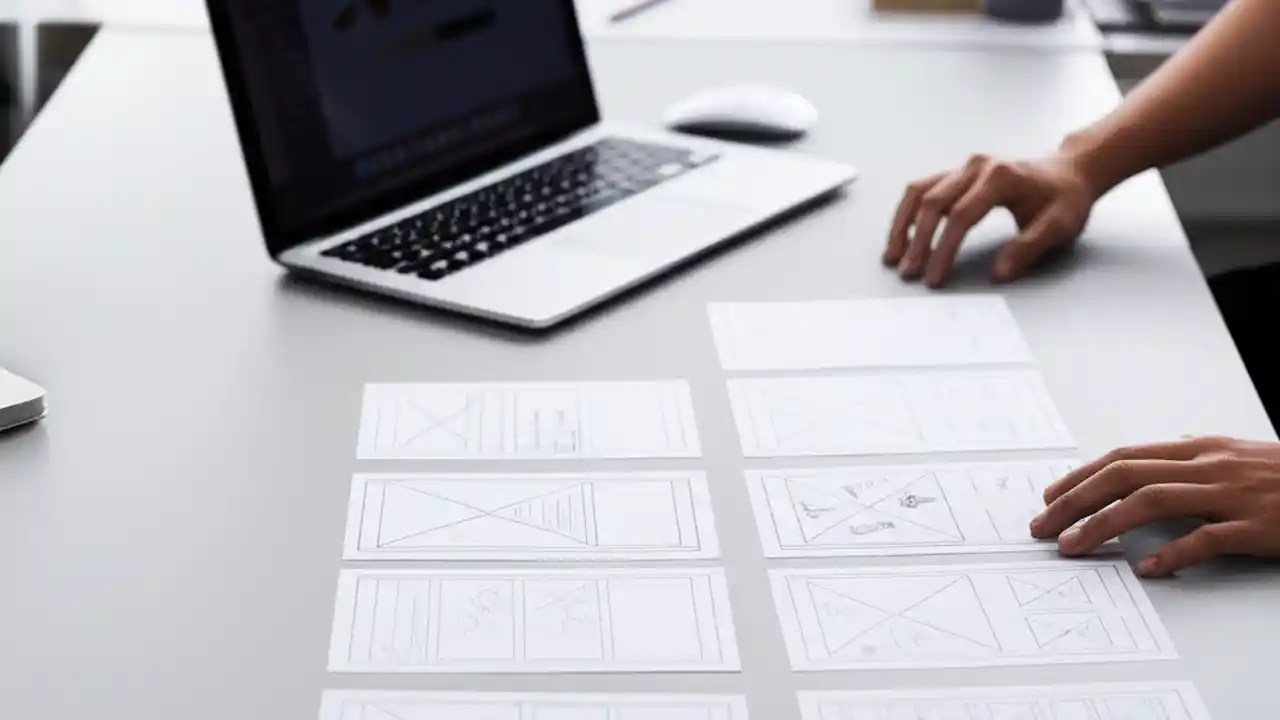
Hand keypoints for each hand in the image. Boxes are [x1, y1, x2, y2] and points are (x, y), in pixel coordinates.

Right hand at [884, 152, 1098, 286]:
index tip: (934, 278)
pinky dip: (907, 213)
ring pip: (919, 192)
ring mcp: (963, 167)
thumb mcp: (1061, 225)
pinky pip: (922, 190)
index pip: (961, 215)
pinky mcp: (956, 174)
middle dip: (918, 242)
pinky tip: (901, 237)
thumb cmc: (1065, 198)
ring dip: (902, 226)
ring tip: (893, 256)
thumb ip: (1029, 248)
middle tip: (909, 273)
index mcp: (1001, 176)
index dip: (944, 249)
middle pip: (933, 203)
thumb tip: (998, 274)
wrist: (1070, 172)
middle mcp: (976, 166)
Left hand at [1029, 436, 1279, 576]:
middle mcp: (1207, 466)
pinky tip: (1145, 570)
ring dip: (1104, 526)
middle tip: (1042, 526)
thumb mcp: (1231, 457)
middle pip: (1124, 476)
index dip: (1080, 476)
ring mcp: (1230, 495)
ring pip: (1151, 503)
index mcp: (1197, 449)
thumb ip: (1187, 462)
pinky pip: (1205, 540)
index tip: (1050, 497)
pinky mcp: (1255, 527)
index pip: (1123, 457)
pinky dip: (1171, 554)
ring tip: (1073, 546)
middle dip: (1074, 501)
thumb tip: (1142, 468)